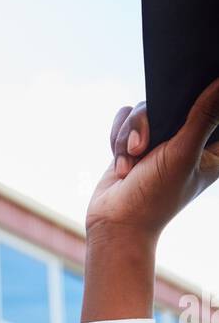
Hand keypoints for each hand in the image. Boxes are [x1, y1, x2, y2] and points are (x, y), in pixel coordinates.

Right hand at [86, 77, 218, 244]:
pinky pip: (125, 119)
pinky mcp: (135, 141)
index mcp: (211, 147)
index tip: (180, 120)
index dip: (200, 99)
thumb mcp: (183, 153)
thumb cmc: (154, 198)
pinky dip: (118, 139)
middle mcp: (187, 140)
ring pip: (143, 109)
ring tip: (131, 163)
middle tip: (143, 148)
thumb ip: (204, 115)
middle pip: (172, 101)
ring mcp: (159, 140)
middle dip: (148, 121)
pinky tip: (122, 163)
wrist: (114, 223)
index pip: (212, 107)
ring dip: (129, 135)